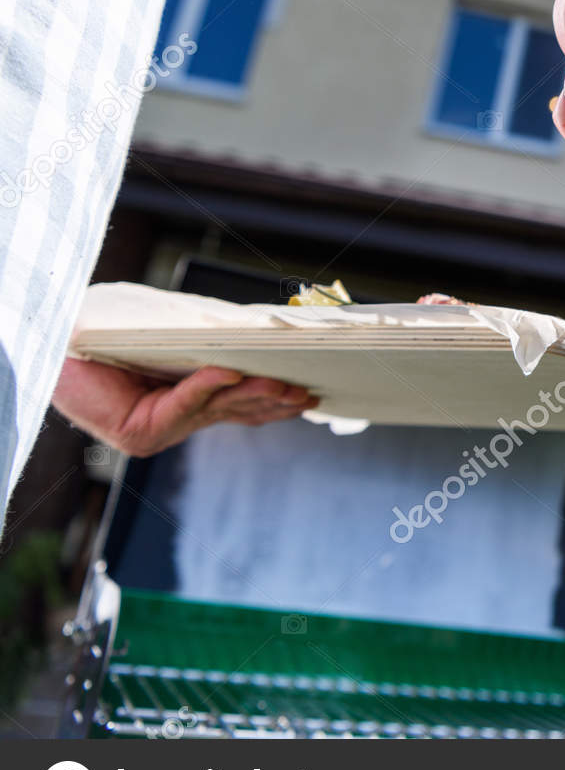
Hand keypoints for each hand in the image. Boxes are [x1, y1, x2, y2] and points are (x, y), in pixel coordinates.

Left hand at [51, 358, 316, 457]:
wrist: (47, 347)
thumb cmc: (98, 340)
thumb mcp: (161, 343)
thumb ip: (198, 347)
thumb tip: (245, 335)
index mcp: (181, 402)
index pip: (235, 404)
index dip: (271, 400)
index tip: (307, 396)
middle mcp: (173, 422)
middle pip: (236, 412)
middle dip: (276, 403)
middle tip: (311, 396)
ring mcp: (158, 432)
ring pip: (218, 409)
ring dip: (255, 396)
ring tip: (288, 387)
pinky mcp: (139, 434)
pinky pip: (183, 403)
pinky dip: (208, 386)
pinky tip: (231, 372)